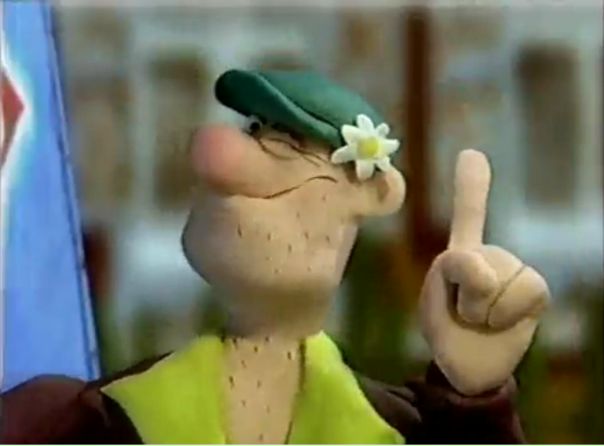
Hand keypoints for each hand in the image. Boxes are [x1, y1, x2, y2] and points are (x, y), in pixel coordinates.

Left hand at [419, 149, 549, 395]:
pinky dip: (510, 313)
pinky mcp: (534, 286)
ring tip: (482, 321)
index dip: (471, 186)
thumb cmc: (446, 333)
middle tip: (463, 316)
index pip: (469, 216)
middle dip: (464, 301)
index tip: (472, 153)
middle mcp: (487, 253)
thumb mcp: (434, 303)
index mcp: (456, 255)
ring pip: (501, 277)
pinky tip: (504, 321)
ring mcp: (512, 267)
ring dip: (486, 311)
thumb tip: (483, 251)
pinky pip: (527, 289)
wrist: (469, 367)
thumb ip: (458, 270)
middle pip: (473, 263)